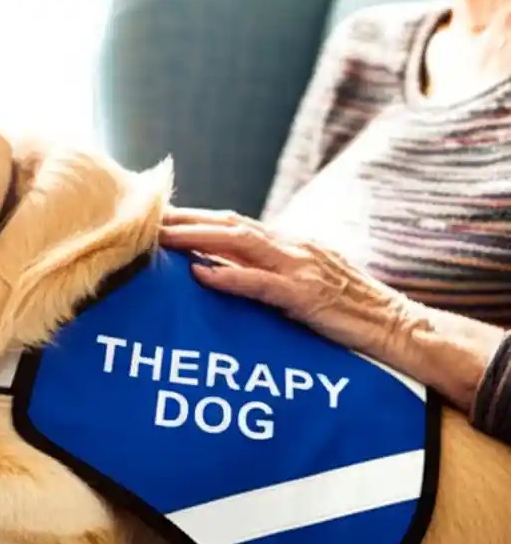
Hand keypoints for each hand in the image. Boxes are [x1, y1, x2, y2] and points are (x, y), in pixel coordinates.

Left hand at [159, 207, 418, 359]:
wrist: (396, 327)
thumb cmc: (347, 311)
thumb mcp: (302, 284)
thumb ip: (265, 273)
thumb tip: (218, 270)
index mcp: (290, 243)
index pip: (234, 223)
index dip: (196, 218)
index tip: (160, 217)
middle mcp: (293, 247)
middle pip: (230, 224)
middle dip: (187, 220)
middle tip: (147, 220)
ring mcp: (301, 268)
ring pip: (240, 243)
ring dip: (197, 238)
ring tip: (162, 238)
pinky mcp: (307, 296)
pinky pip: (260, 282)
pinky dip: (228, 276)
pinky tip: (199, 275)